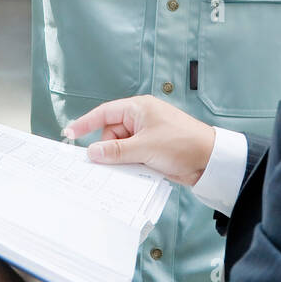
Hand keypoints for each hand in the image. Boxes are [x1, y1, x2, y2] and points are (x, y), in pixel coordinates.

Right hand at [64, 96, 215, 186]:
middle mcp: (141, 119)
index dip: (86, 123)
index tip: (70, 133)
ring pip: (120, 148)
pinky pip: (132, 157)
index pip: (105, 112)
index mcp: (139, 108)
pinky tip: (134, 173)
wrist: (210, 161)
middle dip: (109, 149)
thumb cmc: (182, 144)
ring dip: (121, 159)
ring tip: (130, 168)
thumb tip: (93, 152)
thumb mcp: (145, 147)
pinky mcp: (152, 151)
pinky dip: (130, 165)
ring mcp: (147, 135)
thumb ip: (116, 150)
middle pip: (111, 133)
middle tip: (112, 162)